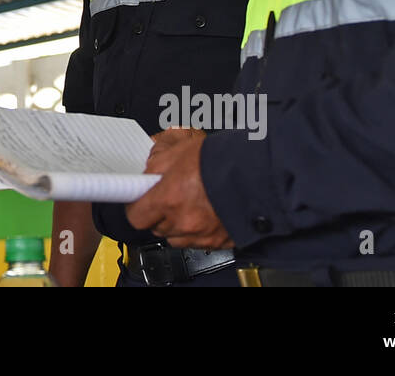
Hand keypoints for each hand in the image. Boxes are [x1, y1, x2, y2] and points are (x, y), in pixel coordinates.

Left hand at [126, 129, 233, 249]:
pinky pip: (198, 241)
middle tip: (169, 195)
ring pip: (176, 236)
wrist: (258, 173)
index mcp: (169, 198)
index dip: (136, 206)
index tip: (138, 200)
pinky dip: (198, 230)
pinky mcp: (218, 242)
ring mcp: (201, 235)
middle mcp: (183, 221)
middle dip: (158, 212)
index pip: (136, 216)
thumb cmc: (223, 160)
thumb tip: (146, 176)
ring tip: (191, 201)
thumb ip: (157, 166)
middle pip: (156, 227)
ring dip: (177, 223)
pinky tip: (206, 211)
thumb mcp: (180, 151)